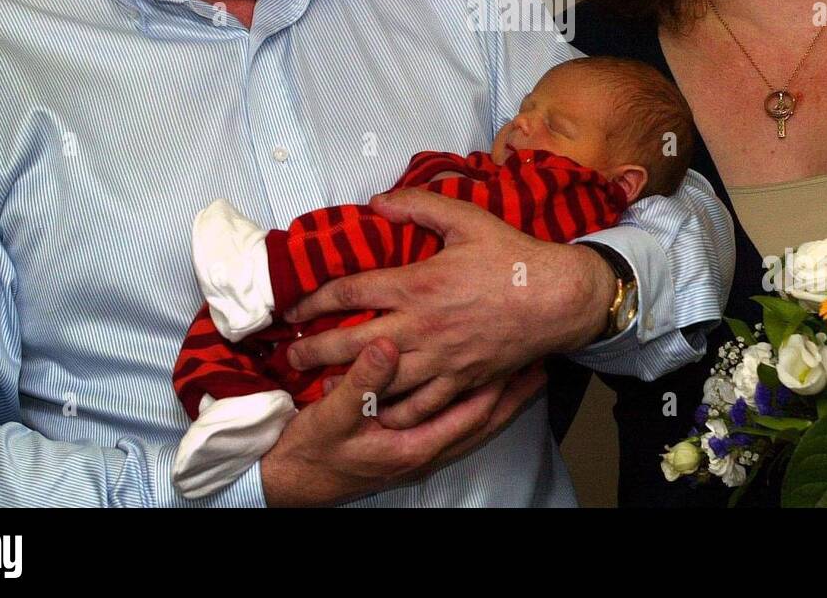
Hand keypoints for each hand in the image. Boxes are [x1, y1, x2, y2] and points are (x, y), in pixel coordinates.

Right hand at [260, 337, 546, 506]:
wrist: (287, 481)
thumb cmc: (312, 451)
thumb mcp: (332, 416)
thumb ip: (361, 383)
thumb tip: (388, 345)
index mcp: (413, 447)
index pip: (470, 417)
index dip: (499, 391)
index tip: (523, 363)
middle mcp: (422, 451)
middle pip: (480, 422)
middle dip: (511, 397)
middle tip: (539, 367)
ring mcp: (416, 450)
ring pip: (468, 424)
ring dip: (495, 400)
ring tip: (519, 373)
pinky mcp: (405, 445)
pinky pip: (449, 424)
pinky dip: (469, 407)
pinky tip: (473, 389)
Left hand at [281, 188, 615, 428]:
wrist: (556, 298)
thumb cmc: (511, 256)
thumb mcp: (466, 218)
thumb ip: (418, 204)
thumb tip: (377, 202)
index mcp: (416, 283)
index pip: (348, 293)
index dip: (312, 301)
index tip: (292, 310)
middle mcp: (419, 326)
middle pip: (351, 344)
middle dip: (313, 352)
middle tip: (290, 357)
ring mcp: (438, 359)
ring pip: (379, 381)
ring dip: (345, 385)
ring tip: (321, 387)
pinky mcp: (459, 380)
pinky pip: (419, 406)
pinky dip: (393, 412)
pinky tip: (377, 411)